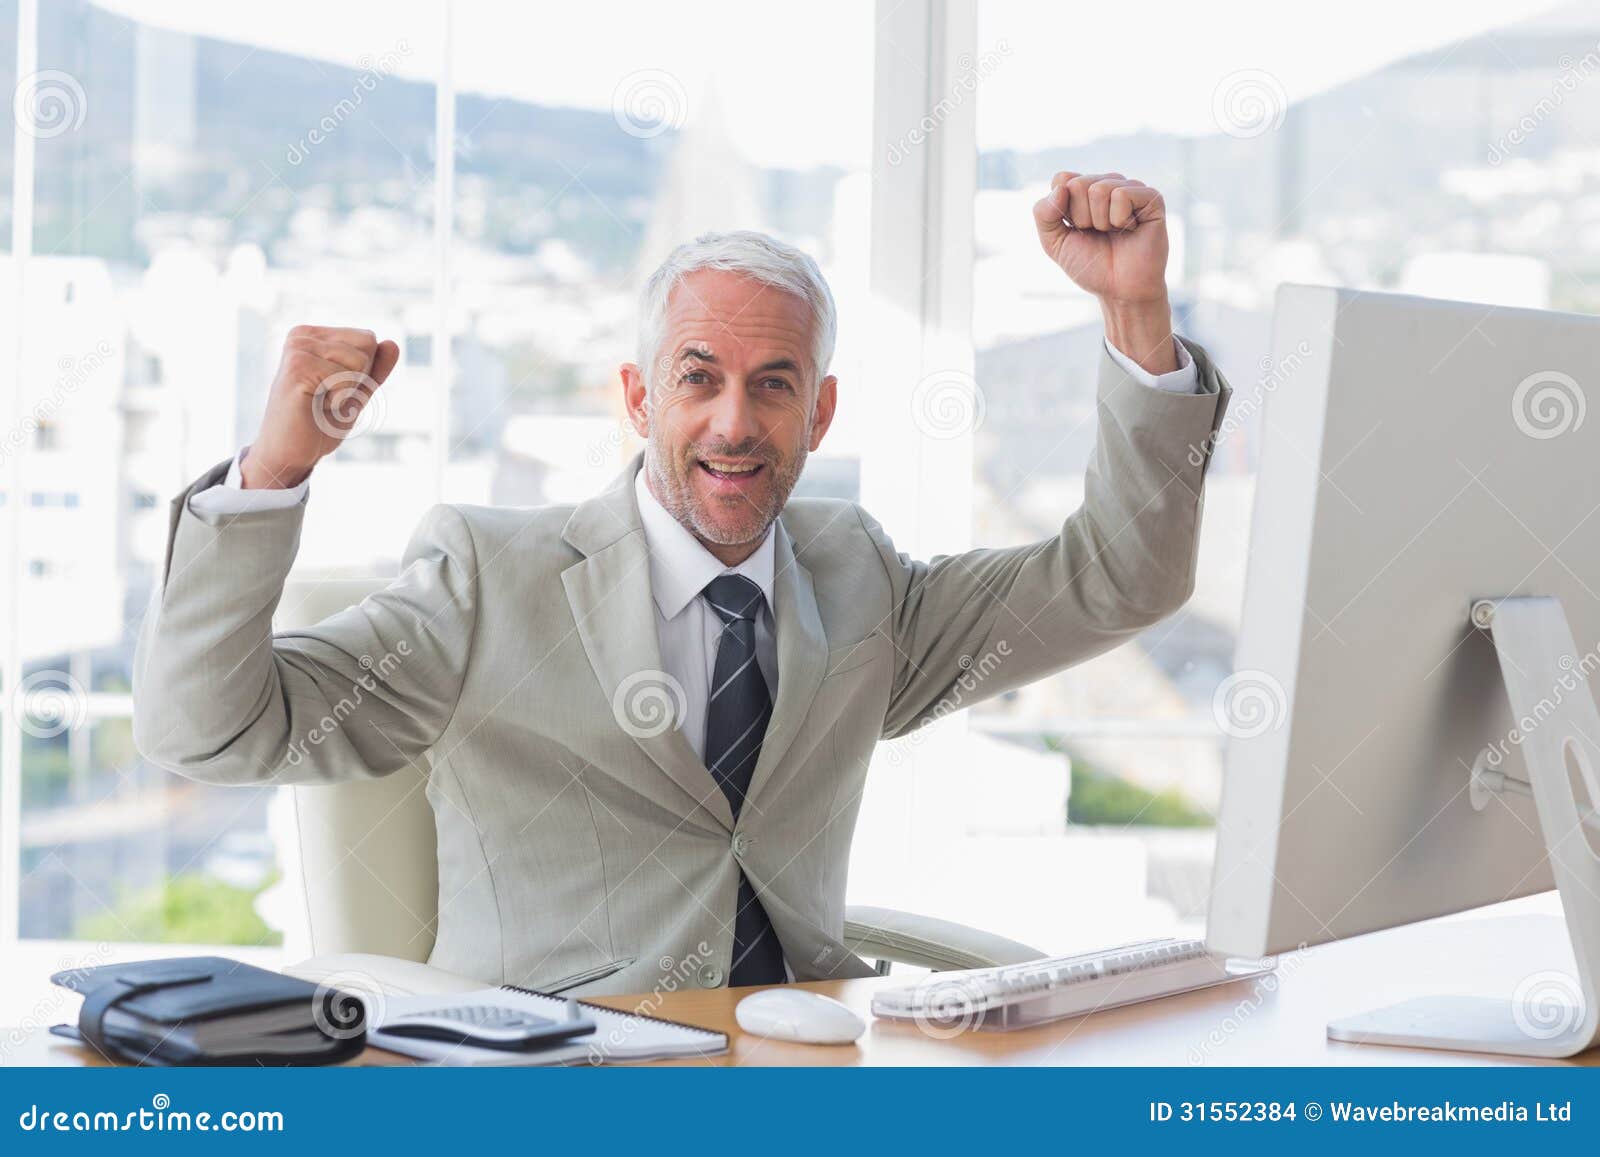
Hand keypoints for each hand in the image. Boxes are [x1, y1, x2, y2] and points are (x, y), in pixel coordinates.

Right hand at [242, 325, 399, 488]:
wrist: (290, 453)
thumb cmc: (320, 422)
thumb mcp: (357, 391)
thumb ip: (375, 368)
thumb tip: (393, 344)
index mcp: (313, 335)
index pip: (368, 338)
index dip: (364, 372)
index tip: (334, 389)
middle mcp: (302, 335)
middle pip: (367, 345)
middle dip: (358, 380)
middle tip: (327, 397)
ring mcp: (297, 349)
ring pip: (359, 361)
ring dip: (347, 391)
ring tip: (319, 402)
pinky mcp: (297, 368)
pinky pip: (346, 379)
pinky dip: (339, 400)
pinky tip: (314, 406)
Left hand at [1032, 172, 1175, 372]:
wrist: (1120, 290)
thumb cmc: (1091, 265)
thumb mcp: (1054, 242)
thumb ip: (1043, 214)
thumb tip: (1061, 187)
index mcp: (1085, 190)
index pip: (1062, 179)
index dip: (1063, 210)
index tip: (1076, 229)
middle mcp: (1108, 184)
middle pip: (1078, 184)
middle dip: (1081, 218)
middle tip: (1098, 234)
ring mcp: (1131, 188)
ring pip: (1099, 189)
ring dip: (1101, 221)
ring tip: (1114, 233)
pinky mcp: (1151, 198)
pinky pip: (1122, 195)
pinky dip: (1120, 219)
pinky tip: (1131, 229)